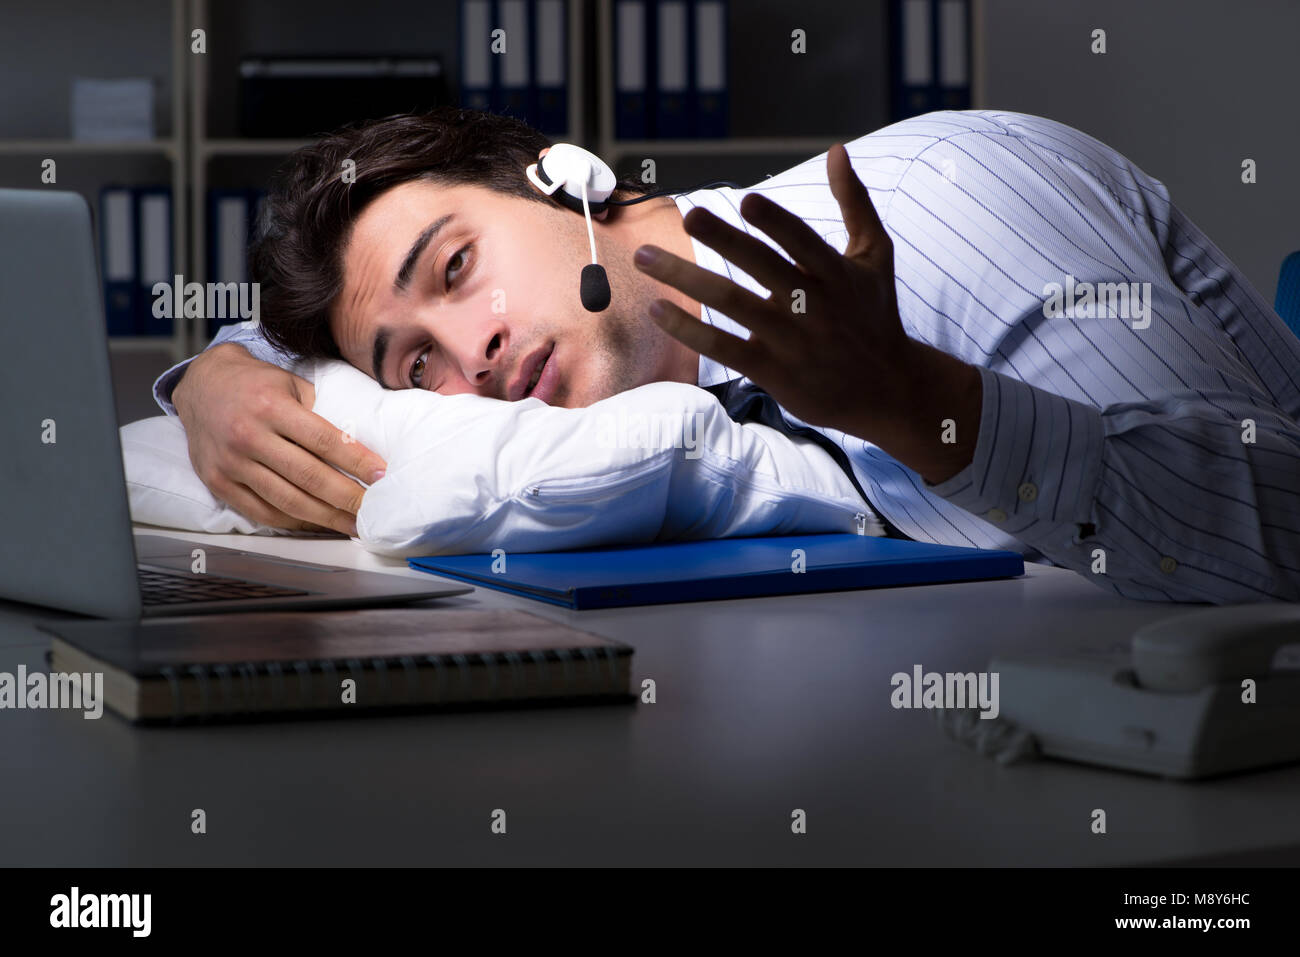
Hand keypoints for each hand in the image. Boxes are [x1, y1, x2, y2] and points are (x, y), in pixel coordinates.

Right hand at [172, 343, 387, 534]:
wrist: (202, 385)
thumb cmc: (255, 383)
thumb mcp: (290, 384)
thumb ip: (320, 411)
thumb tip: (360, 446)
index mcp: (271, 407)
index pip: (324, 440)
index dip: (356, 462)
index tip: (381, 476)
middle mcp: (248, 436)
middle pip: (309, 477)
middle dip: (347, 498)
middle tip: (373, 510)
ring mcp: (231, 463)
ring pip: (287, 500)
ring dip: (326, 518)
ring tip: (353, 525)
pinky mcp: (218, 482)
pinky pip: (261, 511)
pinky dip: (293, 522)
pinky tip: (318, 524)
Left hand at [633, 143, 981, 484]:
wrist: (886, 389)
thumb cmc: (875, 315)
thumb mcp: (875, 256)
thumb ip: (855, 202)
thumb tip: (836, 149)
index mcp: (836, 274)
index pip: (802, 242)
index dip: (775, 222)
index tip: (746, 200)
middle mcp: (812, 305)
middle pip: (761, 267)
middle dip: (724, 239)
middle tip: (689, 214)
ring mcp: (790, 340)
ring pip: (731, 304)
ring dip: (685, 279)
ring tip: (644, 257)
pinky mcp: (772, 371)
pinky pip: (723, 347)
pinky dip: (688, 330)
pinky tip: (657, 309)